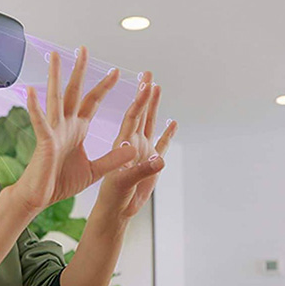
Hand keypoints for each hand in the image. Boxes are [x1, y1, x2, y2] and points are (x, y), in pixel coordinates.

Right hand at [10, 46, 139, 211]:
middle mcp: (64, 125)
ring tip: (55, 57)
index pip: (92, 102)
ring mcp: (53, 131)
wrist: (40, 197)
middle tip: (83, 48)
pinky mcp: (44, 142)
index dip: (103, 87)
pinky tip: (31, 91)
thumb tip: (131, 147)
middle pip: (74, 92)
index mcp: (76, 130)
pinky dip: (34, 107)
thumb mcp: (95, 171)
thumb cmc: (60, 182)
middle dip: (79, 70)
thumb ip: (113, 159)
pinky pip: (39, 122)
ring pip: (55, 99)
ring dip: (55, 77)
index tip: (116, 71)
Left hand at [95, 71, 177, 219]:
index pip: (132, 117)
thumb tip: (159, 158)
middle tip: (148, 73)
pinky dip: (167, 133)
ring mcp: (142, 152)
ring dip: (153, 106)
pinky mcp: (150, 163)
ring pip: (149, 123)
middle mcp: (132, 144)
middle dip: (144, 94)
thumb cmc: (112, 197)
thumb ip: (141, 170)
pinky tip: (172, 121)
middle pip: (139, 113)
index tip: (145, 83)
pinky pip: (160, 144)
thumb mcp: (124, 183)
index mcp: (122, 144)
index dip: (139, 100)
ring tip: (157, 87)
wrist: (114, 211)